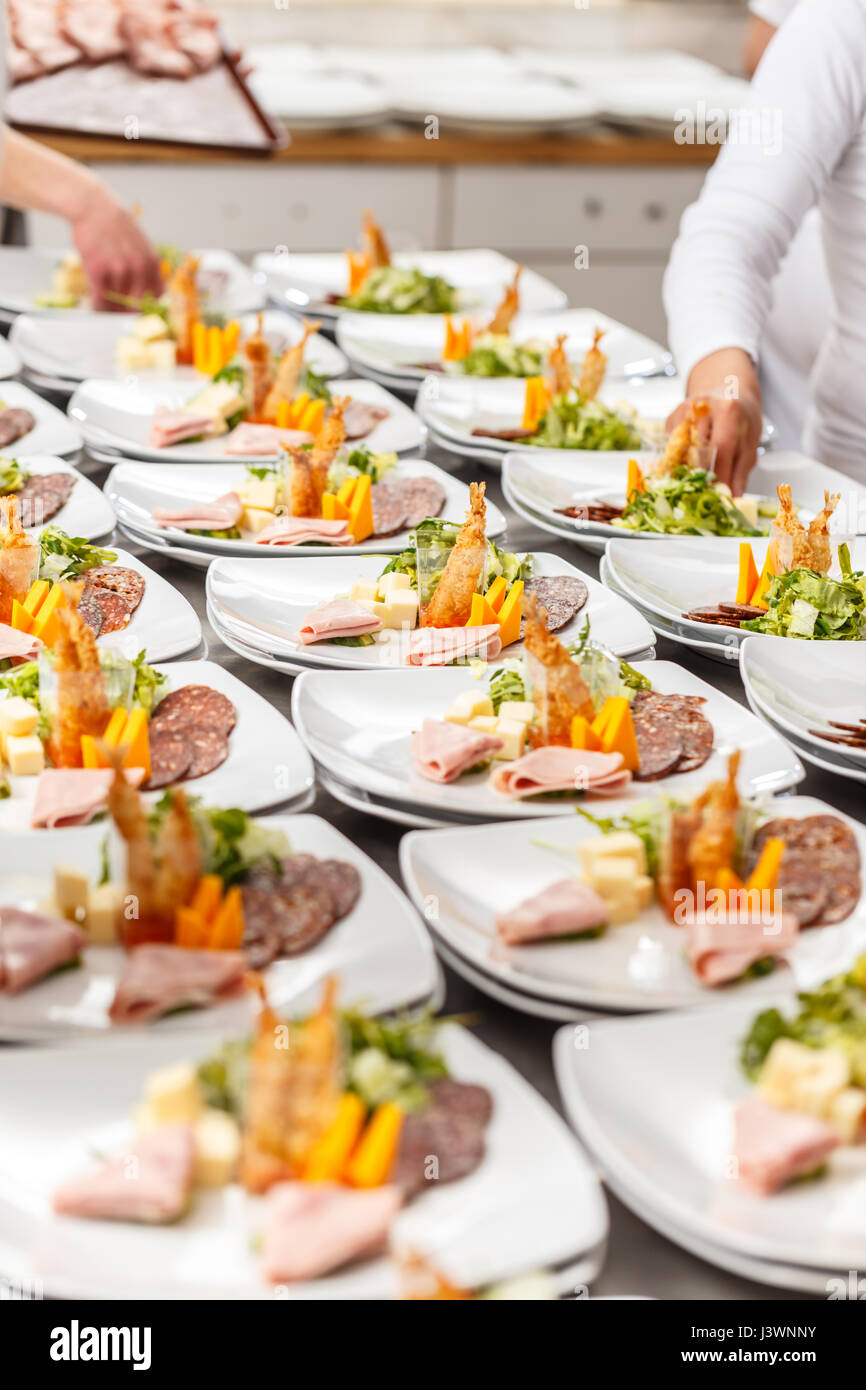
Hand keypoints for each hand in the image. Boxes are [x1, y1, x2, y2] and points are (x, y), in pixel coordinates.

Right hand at [71, 190, 162, 310]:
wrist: (93, 207)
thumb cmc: (115, 227)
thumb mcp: (140, 244)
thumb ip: (147, 267)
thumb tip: (153, 294)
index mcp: (152, 262)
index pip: (156, 297)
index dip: (147, 307)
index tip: (138, 310)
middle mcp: (138, 267)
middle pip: (136, 305)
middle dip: (127, 311)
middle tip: (119, 312)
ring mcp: (118, 269)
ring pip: (116, 303)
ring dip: (110, 308)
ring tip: (105, 303)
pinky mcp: (98, 269)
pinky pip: (100, 300)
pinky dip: (98, 307)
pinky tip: (96, 307)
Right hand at [666, 349, 764, 496]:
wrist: (728, 388)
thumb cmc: (741, 417)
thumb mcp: (750, 441)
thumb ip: (741, 470)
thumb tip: (732, 497)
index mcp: (729, 412)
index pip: (721, 450)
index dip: (720, 478)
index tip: (721, 497)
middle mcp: (704, 407)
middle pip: (697, 451)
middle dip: (702, 478)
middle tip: (707, 494)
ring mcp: (684, 411)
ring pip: (680, 451)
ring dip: (686, 471)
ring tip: (695, 482)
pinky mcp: (672, 417)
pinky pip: (671, 446)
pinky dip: (678, 460)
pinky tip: (688, 463)